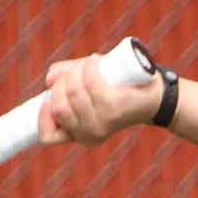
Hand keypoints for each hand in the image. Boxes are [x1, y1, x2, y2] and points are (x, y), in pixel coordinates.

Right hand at [38, 54, 162, 146]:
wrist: (155, 95)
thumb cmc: (118, 89)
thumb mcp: (85, 86)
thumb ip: (63, 80)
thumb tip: (50, 80)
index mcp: (79, 135)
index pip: (47, 136)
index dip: (42, 113)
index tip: (49, 95)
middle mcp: (89, 134)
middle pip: (58, 106)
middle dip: (62, 82)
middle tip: (77, 70)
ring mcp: (102, 123)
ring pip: (73, 92)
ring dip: (77, 70)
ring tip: (91, 63)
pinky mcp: (114, 108)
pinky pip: (91, 83)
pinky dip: (90, 66)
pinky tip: (96, 60)